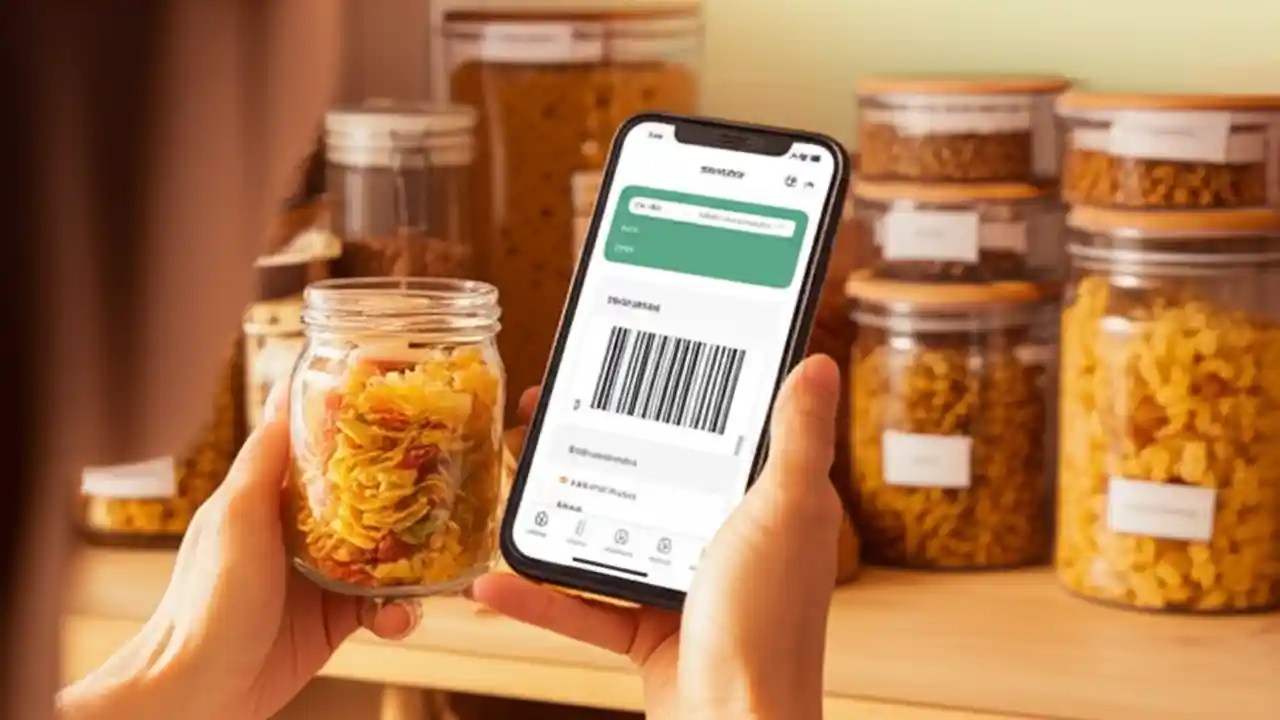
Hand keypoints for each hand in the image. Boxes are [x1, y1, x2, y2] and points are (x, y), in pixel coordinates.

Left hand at [59, 384, 419, 719]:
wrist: (201, 693)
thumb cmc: (205, 604)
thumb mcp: (235, 517)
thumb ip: (263, 460)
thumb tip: (285, 392)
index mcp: (271, 497)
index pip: (318, 447)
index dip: (357, 427)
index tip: (400, 407)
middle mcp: (299, 531)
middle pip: (365, 498)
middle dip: (406, 495)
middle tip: (442, 488)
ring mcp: (322, 575)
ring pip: (387, 553)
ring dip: (414, 561)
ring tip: (430, 570)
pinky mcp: (337, 619)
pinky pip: (384, 604)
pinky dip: (399, 611)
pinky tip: (396, 620)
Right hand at [472, 355, 842, 719]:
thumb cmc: (768, 631)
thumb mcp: (783, 515)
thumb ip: (795, 440)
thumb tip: (817, 362)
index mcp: (768, 503)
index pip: (720, 428)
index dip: (676, 390)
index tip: (625, 360)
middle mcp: (730, 539)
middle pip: (653, 474)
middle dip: (595, 443)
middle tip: (544, 411)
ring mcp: (686, 586)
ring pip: (610, 532)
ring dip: (559, 506)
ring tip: (513, 471)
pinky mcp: (650, 631)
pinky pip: (585, 606)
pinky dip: (541, 598)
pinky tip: (495, 582)